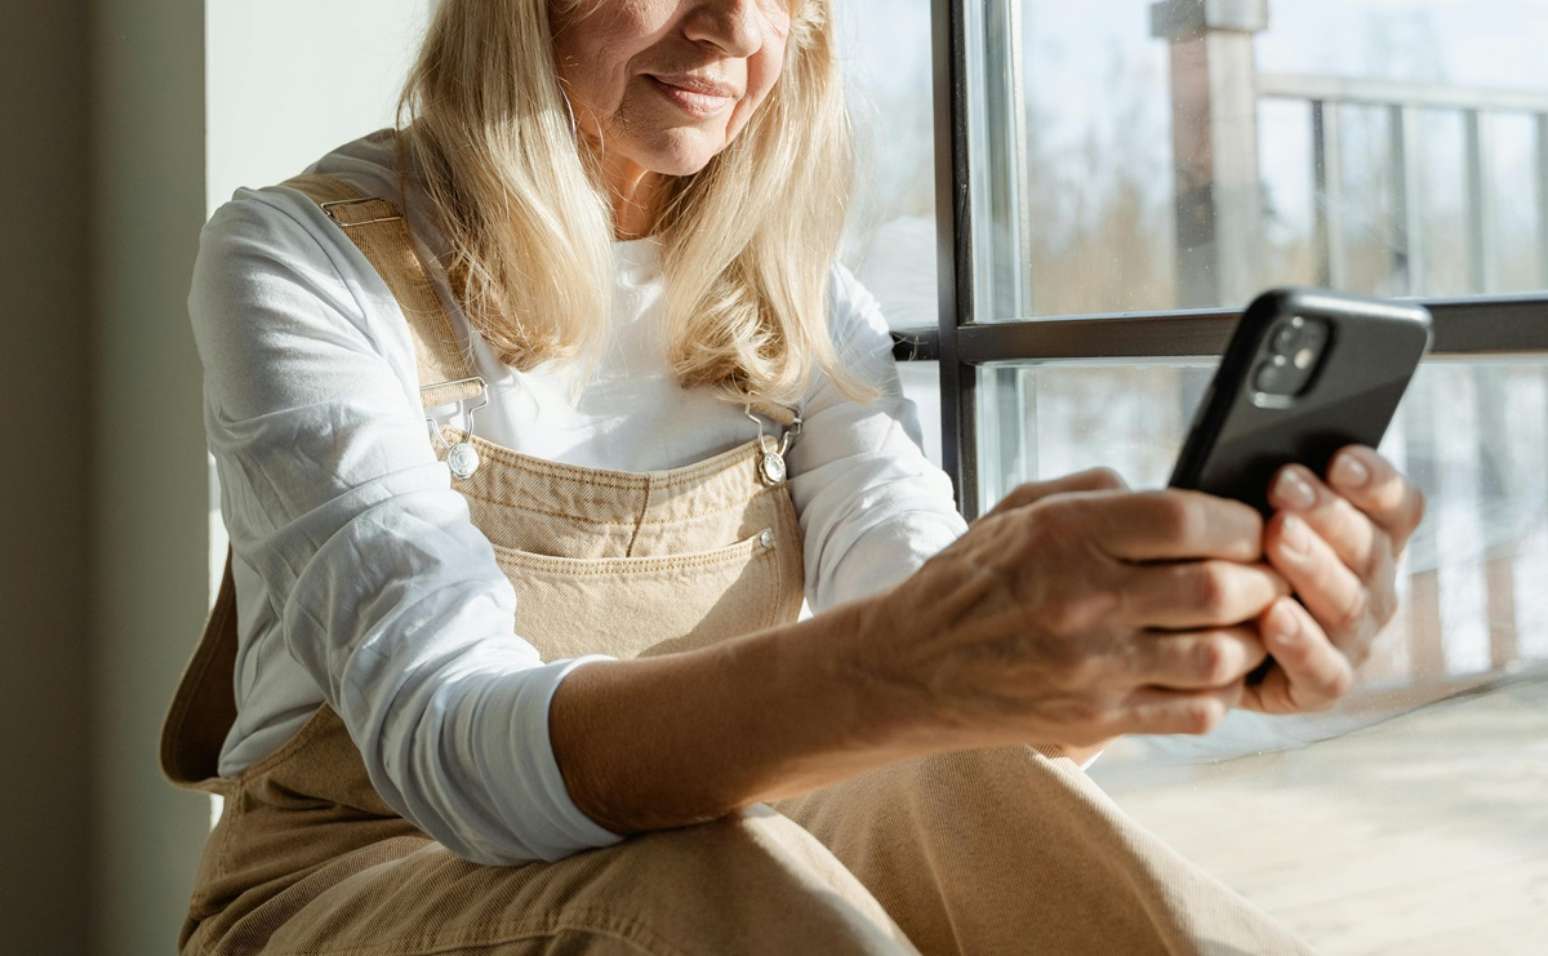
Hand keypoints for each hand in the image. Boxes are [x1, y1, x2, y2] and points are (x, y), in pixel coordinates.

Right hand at [860, 469, 1288, 749]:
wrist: (909, 667)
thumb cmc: (969, 581)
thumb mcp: (1018, 510)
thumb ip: (1100, 493)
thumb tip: (1178, 495)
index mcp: (1065, 534)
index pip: (1186, 518)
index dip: (1238, 520)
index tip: (1251, 526)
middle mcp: (1082, 599)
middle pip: (1216, 587)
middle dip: (1260, 580)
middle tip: (1266, 576)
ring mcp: (1092, 666)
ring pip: (1218, 655)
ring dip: (1249, 639)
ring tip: (1245, 625)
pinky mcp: (1095, 720)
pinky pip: (1193, 712)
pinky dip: (1220, 692)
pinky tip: (1212, 672)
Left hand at [1242, 446, 1425, 713]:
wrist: (1194, 639)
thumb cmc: (1225, 557)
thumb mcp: (1244, 517)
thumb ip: (1268, 494)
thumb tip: (1268, 458)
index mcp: (1371, 538)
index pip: (1397, 505)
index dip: (1375, 481)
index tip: (1339, 457)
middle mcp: (1373, 588)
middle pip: (1369, 549)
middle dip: (1327, 513)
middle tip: (1283, 483)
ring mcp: (1354, 640)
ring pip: (1348, 604)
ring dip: (1312, 567)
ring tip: (1276, 537)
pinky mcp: (1322, 686)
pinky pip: (1323, 669)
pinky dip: (1301, 643)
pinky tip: (1273, 616)